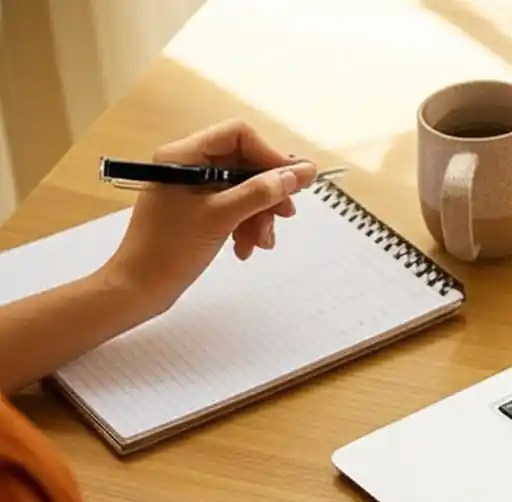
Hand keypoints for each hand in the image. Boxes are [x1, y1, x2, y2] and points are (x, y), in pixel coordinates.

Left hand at [99, 119, 317, 314]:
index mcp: (185, 155)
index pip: (239, 135)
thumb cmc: (171, 248)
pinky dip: (245, 226)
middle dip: (267, 193)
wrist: (139, 288)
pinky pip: (233, 209)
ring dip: (259, 216)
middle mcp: (189, 166)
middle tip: (285, 216)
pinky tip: (245, 249)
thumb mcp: (222, 216)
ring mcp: (193, 190)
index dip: (269, 155)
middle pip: (244, 164)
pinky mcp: (198, 212)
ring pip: (243, 190)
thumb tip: (304, 171)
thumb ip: (263, 192)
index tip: (291, 183)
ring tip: (261, 243)